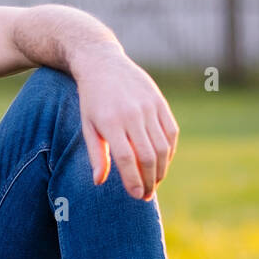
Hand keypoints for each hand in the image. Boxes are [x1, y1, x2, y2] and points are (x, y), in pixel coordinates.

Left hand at [72, 47, 178, 199]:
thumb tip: (99, 182)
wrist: (102, 63)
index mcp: (111, 122)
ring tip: (154, 183)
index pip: (127, 158)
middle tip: (146, 195)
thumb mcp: (88, 126)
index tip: (137, 195)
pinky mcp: (160, 102)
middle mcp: (132, 114)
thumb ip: (96, 154)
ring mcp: (149, 107)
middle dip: (149, 180)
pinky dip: (169, 151)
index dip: (134, 180)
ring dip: (161, 170)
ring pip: (162, 147)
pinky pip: (171, 132)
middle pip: (147, 156)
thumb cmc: (92, 99)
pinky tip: (162, 163)